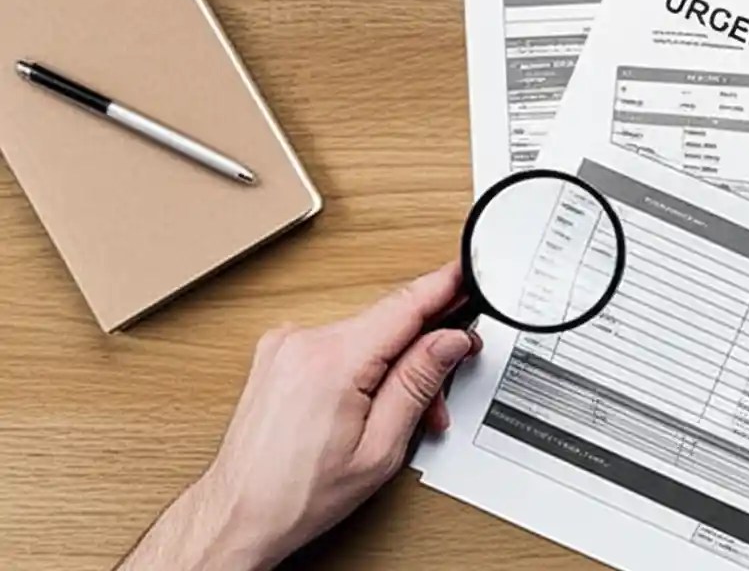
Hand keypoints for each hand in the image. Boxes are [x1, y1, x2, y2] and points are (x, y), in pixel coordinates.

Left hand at [118, 262, 479, 570]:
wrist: (240, 513)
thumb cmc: (297, 495)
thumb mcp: (379, 449)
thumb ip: (418, 384)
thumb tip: (448, 341)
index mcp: (331, 361)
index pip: (405, 305)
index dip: (444, 287)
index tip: (468, 274)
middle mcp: (302, 341)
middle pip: (389, 324)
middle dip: (422, 355)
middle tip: (439, 396)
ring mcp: (284, 344)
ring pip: (365, 336)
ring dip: (392, 367)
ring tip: (399, 414)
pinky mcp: (278, 353)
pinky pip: (337, 344)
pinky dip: (362, 367)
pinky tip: (368, 401)